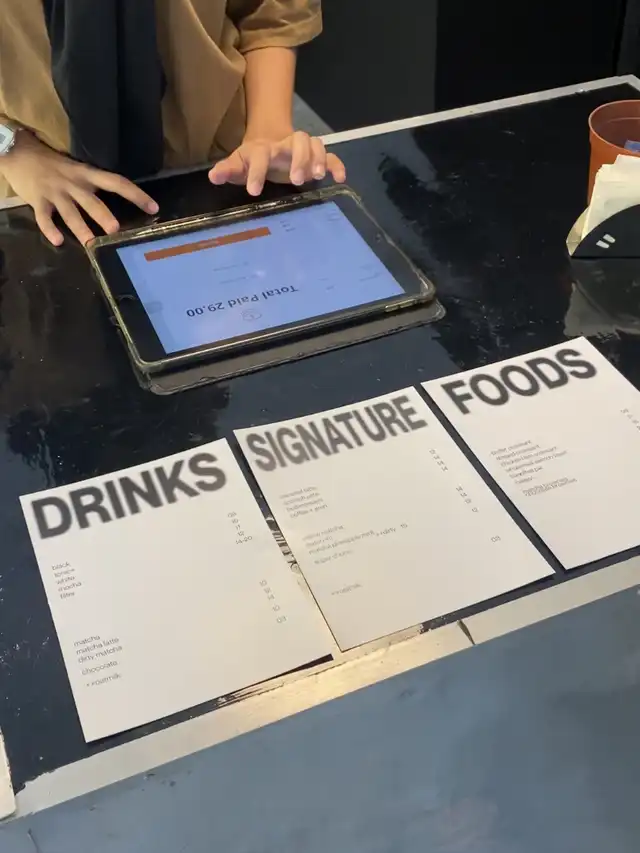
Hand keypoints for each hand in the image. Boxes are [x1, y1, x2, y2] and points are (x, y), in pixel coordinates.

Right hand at [0, 132, 158, 245]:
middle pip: (92, 201)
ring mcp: (55, 192)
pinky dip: (49, 229)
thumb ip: (94, 185)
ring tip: (90, 243)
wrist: (18, 151)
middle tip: (116, 230)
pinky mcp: (38, 200)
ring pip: (70, 213)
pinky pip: (44, 217)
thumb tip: (119, 205)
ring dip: (81, 228)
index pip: (117, 182)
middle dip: (103, 216)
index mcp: (87, 174)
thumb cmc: (52, 164)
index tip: (154, 207)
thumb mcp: (77, 169)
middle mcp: (74, 184)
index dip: (136, 194)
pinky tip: (57, 241)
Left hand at [208, 130, 345, 196]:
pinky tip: (340, 178)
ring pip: (314, 143)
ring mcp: (301, 149)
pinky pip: (330, 156)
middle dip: (298, 159)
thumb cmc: (252, 159)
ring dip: (317, 158)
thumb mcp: (238, 164)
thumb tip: (213, 177)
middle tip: (296, 180)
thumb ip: (227, 170)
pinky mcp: (315, 157)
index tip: (254, 191)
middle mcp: (284, 145)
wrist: (269, 142)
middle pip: (297, 140)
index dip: (257, 172)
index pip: (260, 155)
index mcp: (263, 148)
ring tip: (317, 176)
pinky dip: (336, 165)